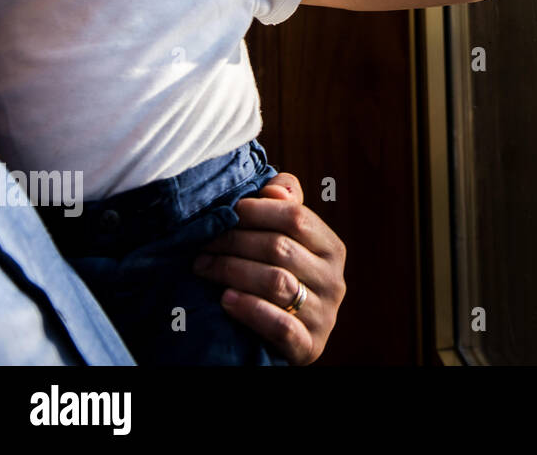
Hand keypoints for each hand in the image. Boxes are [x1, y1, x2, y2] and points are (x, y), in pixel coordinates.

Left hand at [192, 173, 346, 364]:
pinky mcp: (309, 346)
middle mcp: (335, 280)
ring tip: (203, 268)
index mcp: (331, 248)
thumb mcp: (288, 245)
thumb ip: (284, 210)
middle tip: (202, 244)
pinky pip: (280, 324)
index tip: (225, 213)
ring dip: (232, 271)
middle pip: (280, 248)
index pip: (296, 217)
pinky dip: (249, 309)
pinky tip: (225, 300)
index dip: (256, 211)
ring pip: (276, 283)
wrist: (288, 340)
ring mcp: (325, 315)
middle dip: (233, 242)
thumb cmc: (280, 280)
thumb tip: (274, 191)